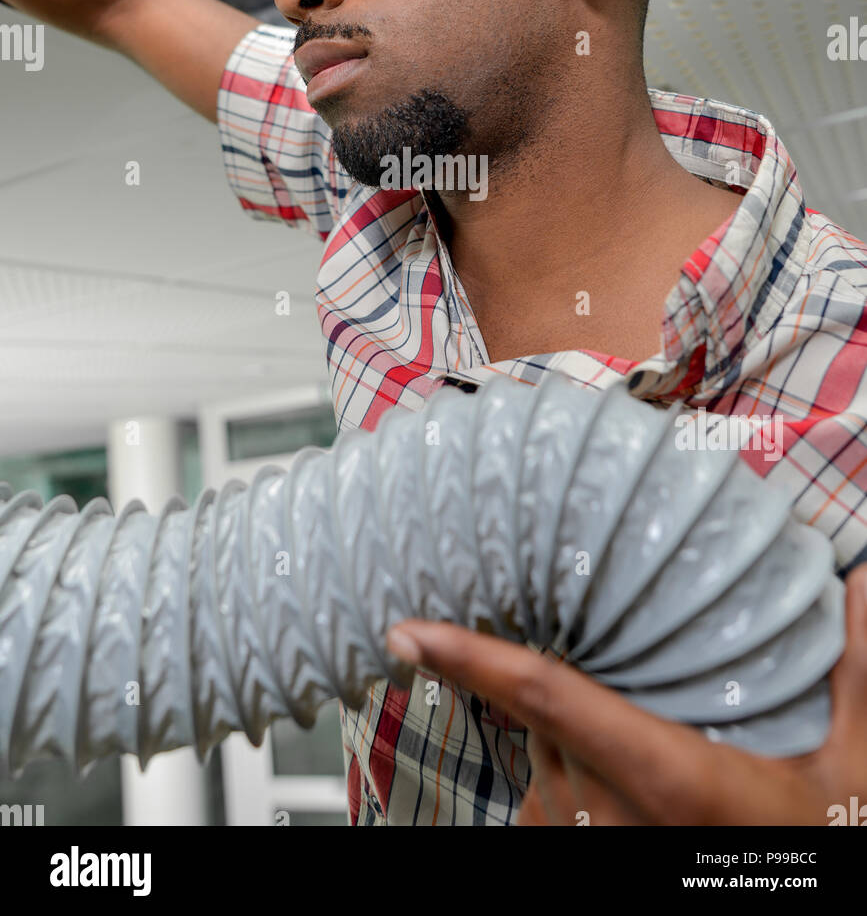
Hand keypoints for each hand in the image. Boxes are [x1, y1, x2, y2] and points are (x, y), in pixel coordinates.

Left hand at [385, 565, 866, 824]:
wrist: (782, 904)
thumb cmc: (804, 845)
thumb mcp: (850, 772)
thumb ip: (856, 675)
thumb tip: (861, 579)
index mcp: (663, 777)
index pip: (545, 697)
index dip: (472, 658)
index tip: (409, 628)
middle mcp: (604, 815)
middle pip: (546, 716)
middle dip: (569, 685)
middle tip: (629, 690)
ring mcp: (579, 847)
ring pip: (541, 758)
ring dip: (570, 739)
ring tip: (643, 755)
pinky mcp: (562, 861)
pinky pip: (540, 800)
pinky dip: (565, 780)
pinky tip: (620, 794)